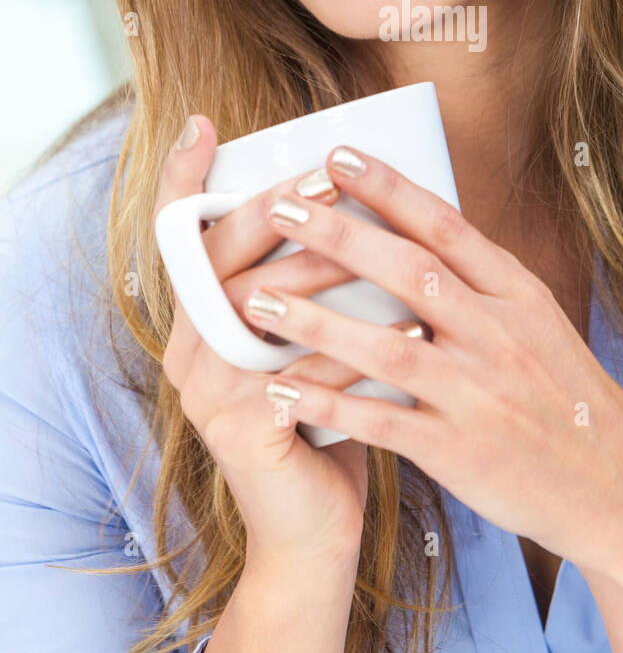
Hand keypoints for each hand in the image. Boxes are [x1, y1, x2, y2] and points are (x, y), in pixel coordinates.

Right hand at [153, 117, 419, 569]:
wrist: (314, 529)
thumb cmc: (324, 418)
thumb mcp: (307, 341)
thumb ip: (313, 282)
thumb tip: (361, 199)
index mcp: (198, 318)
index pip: (179, 236)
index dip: (182, 179)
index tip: (204, 124)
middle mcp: (187, 350)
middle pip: (218, 260)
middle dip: (275, 213)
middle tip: (329, 179)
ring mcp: (206, 394)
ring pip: (259, 312)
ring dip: (325, 275)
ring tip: (385, 249)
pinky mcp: (240, 435)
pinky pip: (303, 379)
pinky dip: (361, 352)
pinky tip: (414, 332)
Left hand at [247, 143, 622, 578]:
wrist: (618, 486)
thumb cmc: (568, 396)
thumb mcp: (539, 322)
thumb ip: (482, 279)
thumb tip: (420, 225)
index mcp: (517, 295)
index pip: (448, 226)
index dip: (390, 188)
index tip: (338, 156)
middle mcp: (499, 335)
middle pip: (412, 272)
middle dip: (341, 236)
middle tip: (280, 208)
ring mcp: (480, 394)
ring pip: (389, 346)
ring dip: (317, 321)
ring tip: (256, 300)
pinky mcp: (461, 451)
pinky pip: (383, 423)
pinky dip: (329, 406)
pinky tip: (279, 393)